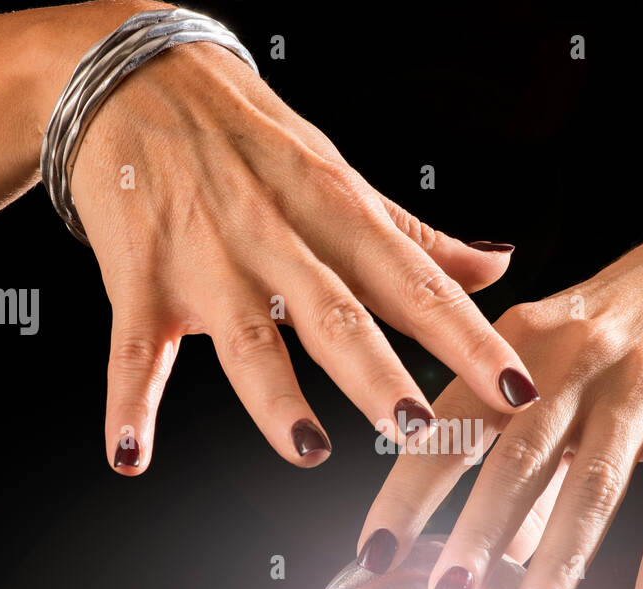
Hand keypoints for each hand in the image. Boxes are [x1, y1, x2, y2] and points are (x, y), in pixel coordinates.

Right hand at [68, 8, 538, 471]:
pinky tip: (133, 454)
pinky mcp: (142, 281)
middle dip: (378, 372)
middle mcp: (278, 239)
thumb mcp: (342, 177)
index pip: (417, 285)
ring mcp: (207, 262)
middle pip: (336, 314)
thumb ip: (417, 236)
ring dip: (274, 397)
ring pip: (245, 338)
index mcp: (339, 215)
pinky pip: (134, 350)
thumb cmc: (252, 138)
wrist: (136, 79)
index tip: (514, 387)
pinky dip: (128, 403)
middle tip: (418, 425)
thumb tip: (496, 267)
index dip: (470, 340)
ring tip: (307, 448)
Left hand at [357, 225, 642, 588]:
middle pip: (518, 454)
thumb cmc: (615, 332)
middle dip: (478, 529)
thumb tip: (503, 549)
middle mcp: (575, 359)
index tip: (373, 552)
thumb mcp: (552, 372)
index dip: (409, 488)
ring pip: (596, 479)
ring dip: (562, 558)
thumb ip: (521, 454)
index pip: (451, 424)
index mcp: (517, 345)